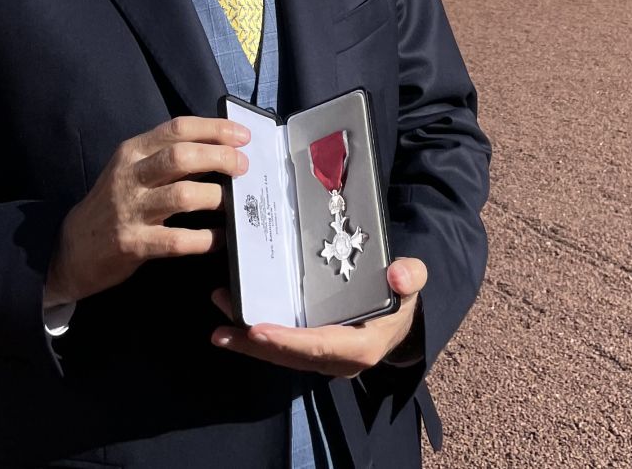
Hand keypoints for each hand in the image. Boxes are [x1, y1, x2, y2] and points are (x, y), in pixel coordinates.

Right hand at [44, 115, 249, 306]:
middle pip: (181, 157)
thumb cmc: (114, 203)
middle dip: (220, 158)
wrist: (73, 249)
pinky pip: (177, 240)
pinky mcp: (133, 244)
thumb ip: (165, 157)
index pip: (177, 128)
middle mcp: (130, 176)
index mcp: (132, 151)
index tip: (242, 135)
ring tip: (236, 202)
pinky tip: (220, 238)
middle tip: (244, 166)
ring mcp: (130, 211)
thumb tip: (219, 149)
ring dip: (216, 197)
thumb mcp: (132, 170)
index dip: (214, 129)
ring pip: (182, 195)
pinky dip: (205, 239)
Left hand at [209, 257, 426, 378]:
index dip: (288, 341)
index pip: (319, 346)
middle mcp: (336, 358)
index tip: (258, 330)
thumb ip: (410, 276)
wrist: (403, 319)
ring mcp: (322, 356)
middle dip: (255, 343)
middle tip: (222, 329)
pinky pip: (282, 346)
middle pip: (291, 355)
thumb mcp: (412, 282)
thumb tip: (399, 274)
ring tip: (218, 323)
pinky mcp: (311, 347)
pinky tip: (232, 321)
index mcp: (360, 346)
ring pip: (281, 354)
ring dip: (248, 341)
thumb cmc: (403, 297)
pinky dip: (256, 336)